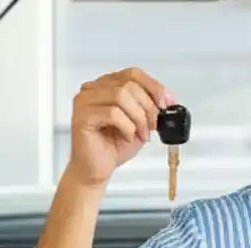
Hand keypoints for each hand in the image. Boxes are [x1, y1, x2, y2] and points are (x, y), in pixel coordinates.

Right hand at [67, 67, 174, 187]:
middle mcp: (93, 89)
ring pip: (121, 96)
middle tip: (152, 125)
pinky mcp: (82, 117)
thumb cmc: (112, 147)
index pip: (133, 74)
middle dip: (148, 107)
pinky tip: (126, 137)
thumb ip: (150, 108)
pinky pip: (112, 113)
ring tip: (139, 134)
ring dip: (138, 118)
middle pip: (129, 84)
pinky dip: (126, 127)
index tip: (167, 104)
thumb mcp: (139, 123)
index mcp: (106, 86)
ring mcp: (84, 101)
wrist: (96, 170)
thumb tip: (168, 100)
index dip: (154, 87)